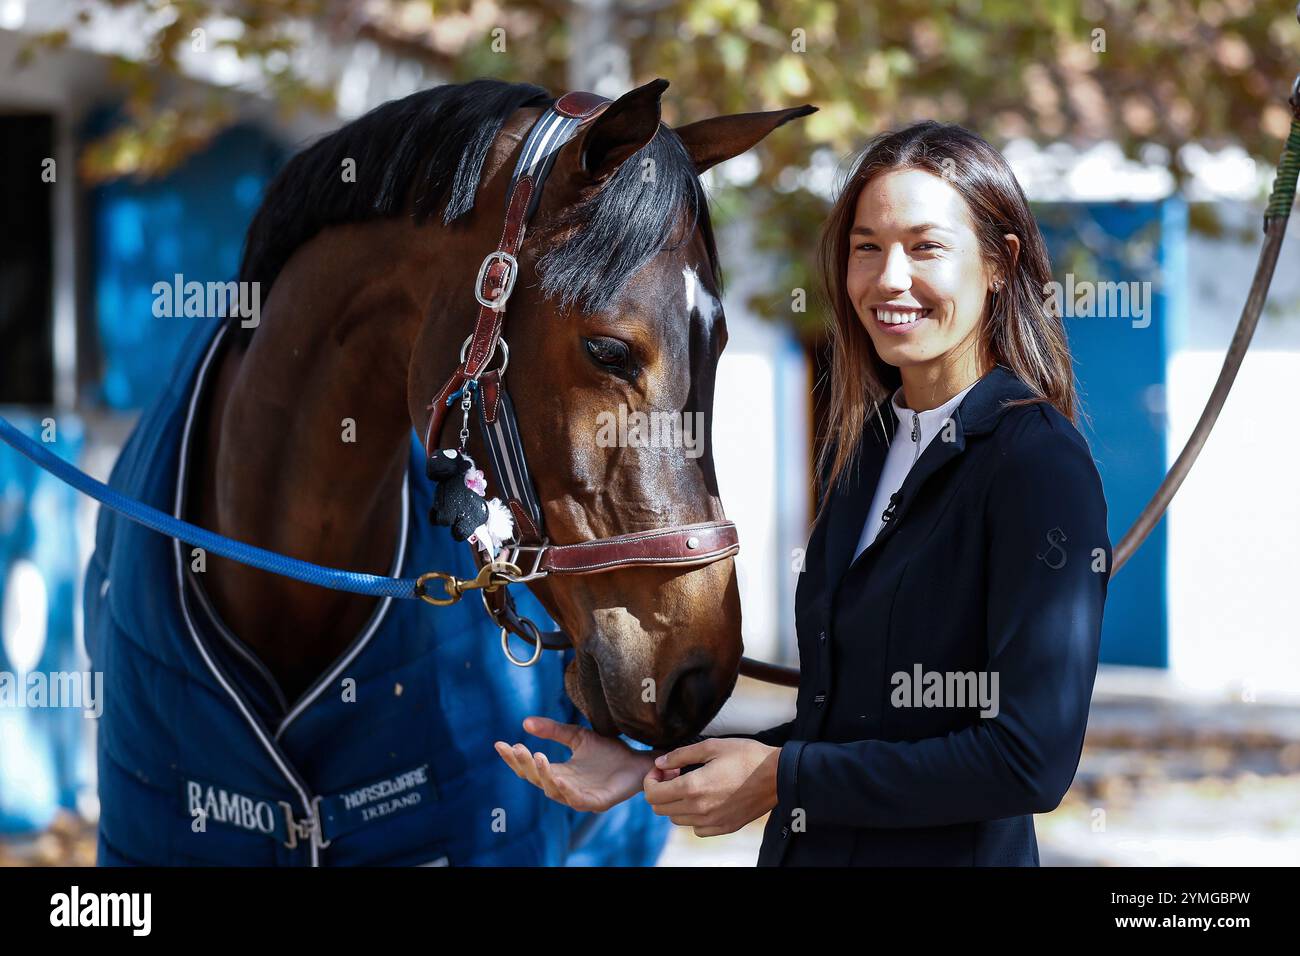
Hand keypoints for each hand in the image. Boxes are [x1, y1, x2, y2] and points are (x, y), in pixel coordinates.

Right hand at [494, 716, 658, 812]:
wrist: (637, 760)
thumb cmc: (608, 751)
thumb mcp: (577, 736)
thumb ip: (553, 730)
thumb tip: (525, 722)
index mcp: (558, 773)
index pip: (530, 768)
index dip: (514, 758)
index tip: (500, 744)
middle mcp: (564, 787)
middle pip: (537, 780)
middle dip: (525, 765)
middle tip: (517, 748)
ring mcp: (580, 796)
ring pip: (554, 791)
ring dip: (544, 775)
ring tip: (537, 756)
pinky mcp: (597, 803)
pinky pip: (578, 800)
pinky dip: (566, 790)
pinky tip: (559, 777)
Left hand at [642, 738, 779, 836]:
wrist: (778, 776)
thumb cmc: (746, 756)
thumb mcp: (712, 746)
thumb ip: (681, 755)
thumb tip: (660, 762)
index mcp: (693, 787)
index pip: (653, 794)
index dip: (650, 780)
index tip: (662, 769)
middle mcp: (699, 809)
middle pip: (660, 809)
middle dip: (660, 790)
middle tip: (675, 774)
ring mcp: (712, 822)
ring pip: (676, 819)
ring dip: (676, 803)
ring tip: (691, 785)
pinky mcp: (724, 828)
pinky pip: (696, 828)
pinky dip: (693, 816)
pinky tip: (705, 799)